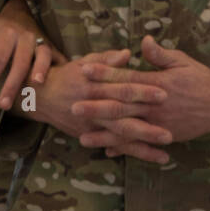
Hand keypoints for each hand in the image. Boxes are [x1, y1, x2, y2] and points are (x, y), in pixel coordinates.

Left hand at [0, 0, 56, 109]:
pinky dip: (60, 68)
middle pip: (20, 61)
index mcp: (7, 34)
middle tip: (4, 104)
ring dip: (40, 69)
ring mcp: (41, 41)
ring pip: (42, 55)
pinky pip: (57, 57)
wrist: (19, 16)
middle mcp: (26, 37)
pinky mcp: (51, 47)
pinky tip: (60, 83)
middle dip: (12, 84)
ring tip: (37, 84)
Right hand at [29, 48, 172, 162]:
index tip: (164, 93)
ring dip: (141, 144)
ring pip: (118, 135)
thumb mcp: (86, 62)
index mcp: (96, 84)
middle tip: (168, 132)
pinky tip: (151, 157)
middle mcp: (94, 106)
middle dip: (145, 125)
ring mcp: (91, 124)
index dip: (143, 91)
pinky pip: (112, 145)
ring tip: (164, 150)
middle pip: (123, 116)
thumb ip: (108, 59)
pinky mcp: (89, 135)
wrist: (41, 96)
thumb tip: (128, 53)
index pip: (123, 87)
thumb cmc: (68, 75)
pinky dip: (131, 152)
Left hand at [76, 36, 209, 150]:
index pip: (125, 78)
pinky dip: (124, 148)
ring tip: (82, 137)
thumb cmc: (201, 79)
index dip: (104, 73)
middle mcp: (154, 105)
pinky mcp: (164, 135)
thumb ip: (159, 54)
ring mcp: (158, 123)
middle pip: (120, 106)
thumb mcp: (182, 61)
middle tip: (73, 107)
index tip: (84, 70)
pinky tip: (107, 150)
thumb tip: (143, 40)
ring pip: (126, 129)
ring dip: (104, 133)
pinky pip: (141, 144)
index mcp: (156, 83)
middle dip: (95, 107)